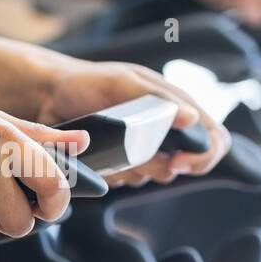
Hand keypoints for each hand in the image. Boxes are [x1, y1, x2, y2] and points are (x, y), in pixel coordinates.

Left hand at [34, 58, 230, 187]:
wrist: (47, 95)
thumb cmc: (86, 81)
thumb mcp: (121, 84)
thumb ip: (157, 100)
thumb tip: (192, 118)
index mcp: (174, 104)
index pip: (214, 137)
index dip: (205, 156)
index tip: (179, 162)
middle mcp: (164, 127)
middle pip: (185, 164)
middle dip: (160, 165)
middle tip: (134, 158)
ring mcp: (143, 146)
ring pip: (154, 175)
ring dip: (134, 169)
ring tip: (108, 148)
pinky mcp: (122, 161)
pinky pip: (129, 180)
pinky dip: (114, 173)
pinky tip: (98, 156)